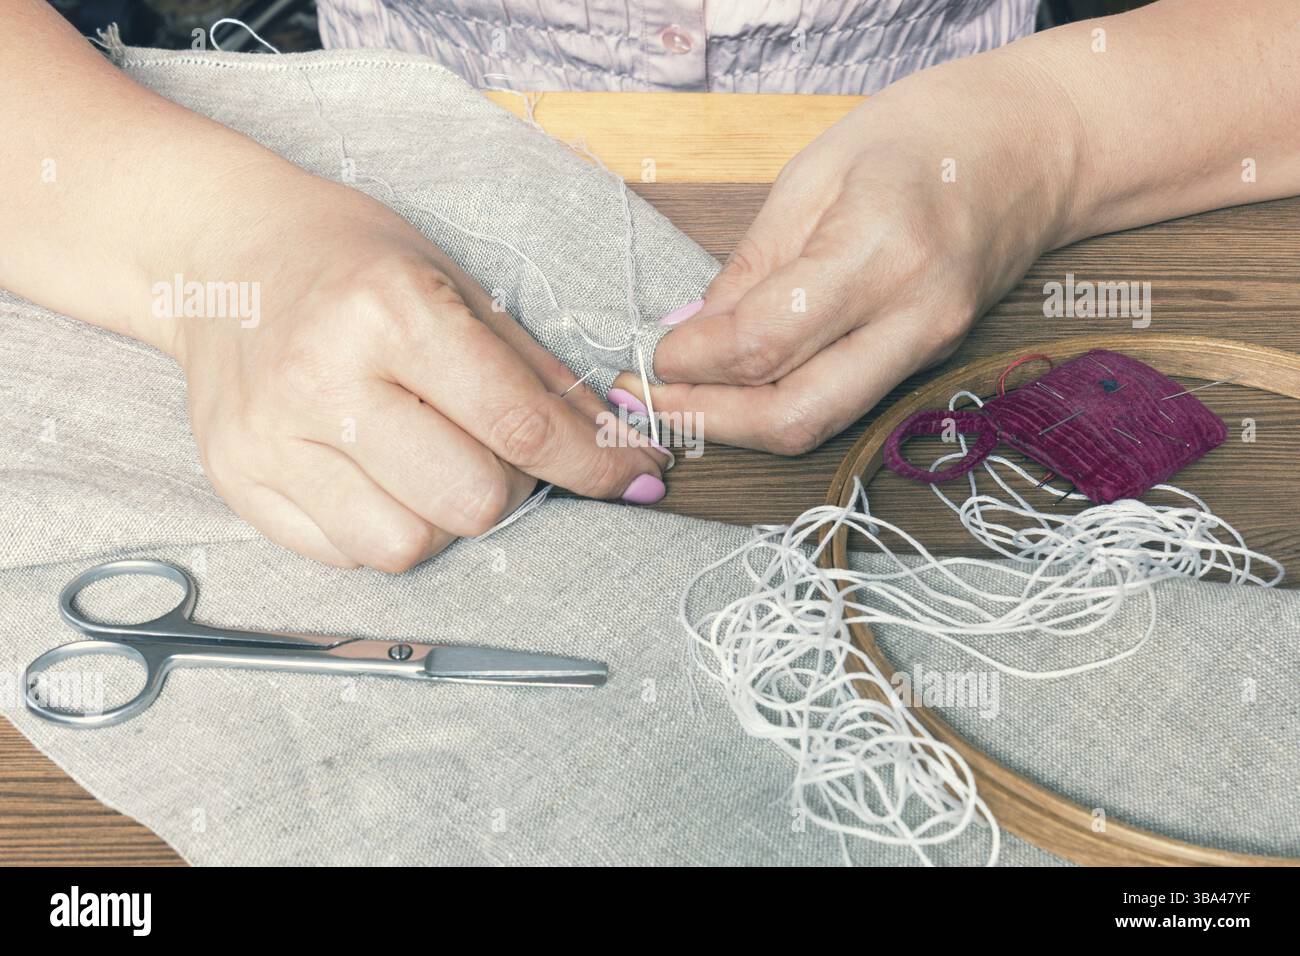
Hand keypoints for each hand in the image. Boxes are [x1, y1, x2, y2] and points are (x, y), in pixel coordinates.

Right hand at [171, 174, 666, 570]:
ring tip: (429, 463)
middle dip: (510, 488)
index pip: (519, 425)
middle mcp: (322, 379)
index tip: (634, 479)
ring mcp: (270, 439)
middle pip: (468, 502)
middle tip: (496, 449)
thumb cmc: (351, 262)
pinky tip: (376, 473)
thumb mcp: (458, 284)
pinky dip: (384, 527)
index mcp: (389, 312)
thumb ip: (537, 373)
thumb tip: (618, 443)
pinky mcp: (237, 482)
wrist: (221, 257)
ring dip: (443, 519)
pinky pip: (345, 554)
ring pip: (405, 546)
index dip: (593, 465)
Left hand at [612, 54, 1077, 454]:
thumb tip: (693, 332)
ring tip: (684, 399)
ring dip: (741, 425)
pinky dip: (782, 404)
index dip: (694, 361)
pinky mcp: (930, 362)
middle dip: (710, 419)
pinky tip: (739, 387)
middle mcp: (915, 315)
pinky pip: (844, 404)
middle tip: (650, 398)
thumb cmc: (922, 136)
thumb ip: (753, 264)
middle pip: (797, 414)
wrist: (1034, 148)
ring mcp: (930, 347)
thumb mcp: (814, 172)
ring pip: (822, 424)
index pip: (766, 339)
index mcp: (881, 247)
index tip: (652, 351)